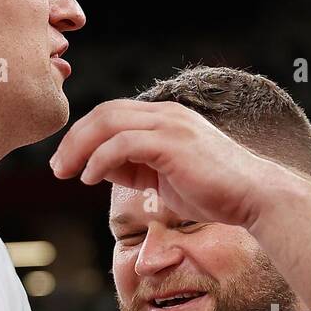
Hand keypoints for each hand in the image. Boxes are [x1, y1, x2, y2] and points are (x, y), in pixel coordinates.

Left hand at [49, 99, 284, 228]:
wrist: (254, 197)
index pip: (114, 115)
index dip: (85, 136)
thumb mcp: (166, 178)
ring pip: (108, 123)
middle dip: (74, 139)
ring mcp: (170, 125)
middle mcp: (166, 114)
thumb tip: (102, 168)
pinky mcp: (171, 143)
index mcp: (166, 118)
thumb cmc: (216, 193)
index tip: (67, 162)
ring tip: (65, 172)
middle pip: (105, 113)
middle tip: (56, 167)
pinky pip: (122, 144)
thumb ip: (136, 168)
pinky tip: (91, 179)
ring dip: (79, 148)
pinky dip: (100, 160)